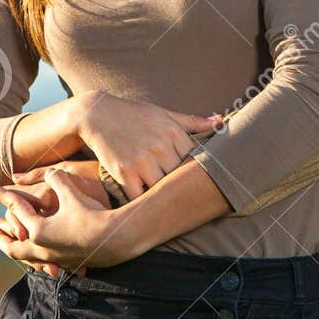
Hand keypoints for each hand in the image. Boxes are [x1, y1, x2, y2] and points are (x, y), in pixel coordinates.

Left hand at [0, 168, 140, 270]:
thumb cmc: (93, 212)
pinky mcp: (69, 263)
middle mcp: (43, 248)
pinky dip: (34, 257)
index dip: (3, 195)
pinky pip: (45, 263)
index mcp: (39, 230)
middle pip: (12, 246)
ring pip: (27, 259)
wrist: (118, 238)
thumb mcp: (72, 189)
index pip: (16, 209)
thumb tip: (45, 171)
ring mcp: (56, 258)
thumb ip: (54, 177)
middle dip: (0, 237)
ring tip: (10, 242)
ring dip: (16, 248)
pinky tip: (37, 254)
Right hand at [74, 91, 221, 200]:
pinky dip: (142, 201)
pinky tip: (144, 202)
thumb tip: (221, 122)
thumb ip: (193, 122)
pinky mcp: (125, 172)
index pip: (195, 161)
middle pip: (180, 178)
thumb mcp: (164, 114)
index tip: (196, 181)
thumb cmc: (134, 115)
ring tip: (165, 204)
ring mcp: (142, 161)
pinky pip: (140, 196)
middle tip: (183, 197)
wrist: (96, 114)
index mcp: (173, 132)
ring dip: (162, 196)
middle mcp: (160, 146)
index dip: (196, 172)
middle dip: (181, 186)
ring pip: (163, 190)